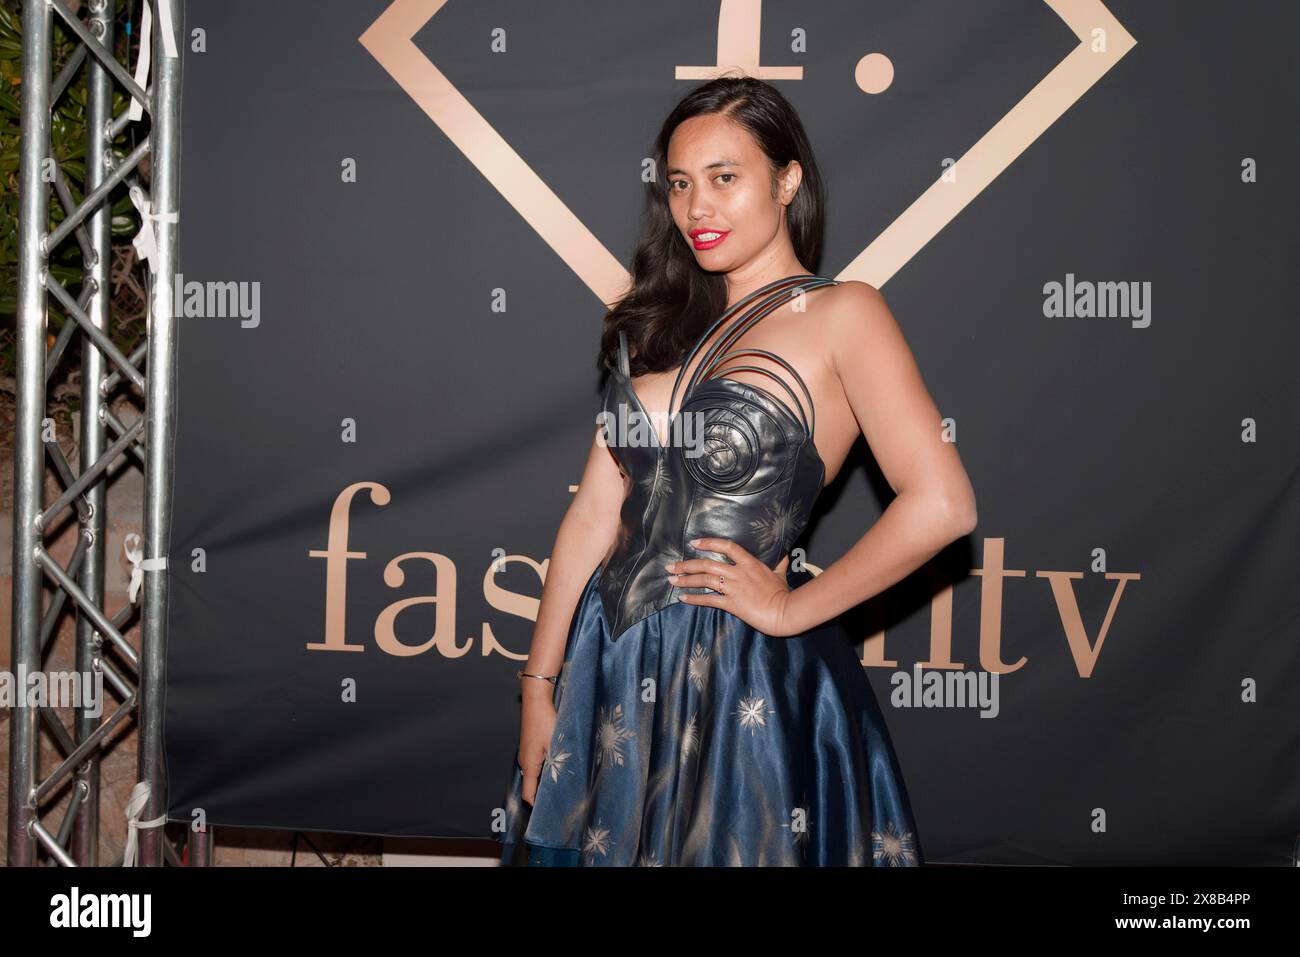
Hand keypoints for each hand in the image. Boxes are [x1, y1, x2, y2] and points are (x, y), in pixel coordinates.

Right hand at [516, 696, 557, 806]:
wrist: (536, 700)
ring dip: (543, 781)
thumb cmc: (545, 721)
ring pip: (534, 774)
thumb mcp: (555, 744)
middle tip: (560, 800)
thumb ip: (557, 764)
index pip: (528, 794)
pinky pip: (535, 764)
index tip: (549, 813)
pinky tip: (556, 767)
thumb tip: (562, 781)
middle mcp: (524, 761)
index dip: (536, 806)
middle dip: (542, 794)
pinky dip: (543, 770)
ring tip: (560, 786)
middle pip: (531, 785)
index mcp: (528, 765)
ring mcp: (525, 753)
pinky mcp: (529, 746)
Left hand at [665, 537, 798, 636]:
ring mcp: (734, 588)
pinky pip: (709, 600)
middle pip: (707, 564)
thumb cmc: (783, 593)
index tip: (694, 543)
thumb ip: (779, 562)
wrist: (784, 612)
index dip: (709, 543)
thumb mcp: (780, 573)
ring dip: (686, 579)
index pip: (726, 546)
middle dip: (687, 564)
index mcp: (750, 563)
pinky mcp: (732, 604)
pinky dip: (694, 598)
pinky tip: (682, 598)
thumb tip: (784, 554)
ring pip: (705, 580)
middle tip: (671, 565)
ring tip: (671, 580)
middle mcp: (738, 573)